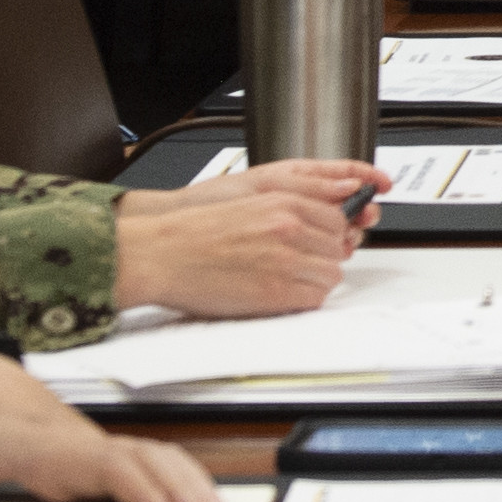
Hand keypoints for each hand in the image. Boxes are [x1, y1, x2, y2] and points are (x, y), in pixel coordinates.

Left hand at [0, 347, 223, 501]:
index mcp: (41, 443)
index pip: (107, 463)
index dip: (144, 490)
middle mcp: (76, 441)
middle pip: (147, 456)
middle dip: (186, 489)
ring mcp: (88, 448)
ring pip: (155, 457)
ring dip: (191, 485)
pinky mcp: (90, 460)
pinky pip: (146, 465)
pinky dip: (177, 483)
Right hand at [114, 158, 373, 315]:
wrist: (163, 254)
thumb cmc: (195, 232)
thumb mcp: (249, 204)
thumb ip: (288, 210)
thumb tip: (319, 224)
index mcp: (284, 201)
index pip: (337, 218)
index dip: (332, 234)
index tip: (326, 241)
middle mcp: (290, 228)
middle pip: (338, 247)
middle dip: (324, 257)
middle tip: (304, 264)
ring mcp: (285, 261)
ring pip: (331, 275)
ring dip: (316, 280)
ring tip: (291, 281)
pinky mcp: (276, 292)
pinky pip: (314, 299)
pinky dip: (305, 299)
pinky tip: (284, 294)